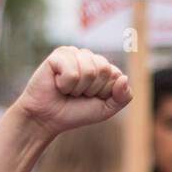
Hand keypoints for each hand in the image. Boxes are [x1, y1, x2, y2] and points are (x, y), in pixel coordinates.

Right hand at [14, 46, 131, 137]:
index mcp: (102, 67)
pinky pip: (72, 72)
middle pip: (104, 69)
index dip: (104, 92)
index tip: (91, 98)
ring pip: (89, 71)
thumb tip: (124, 78)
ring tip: (67, 90)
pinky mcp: (58, 55)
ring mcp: (73, 53)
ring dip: (77, 88)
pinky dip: (65, 85)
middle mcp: (89, 57)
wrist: (47, 119)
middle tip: (77, 94)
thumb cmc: (75, 112)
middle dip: (91, 89)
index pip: (116, 74)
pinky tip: (57, 84)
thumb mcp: (105, 110)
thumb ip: (122, 97)